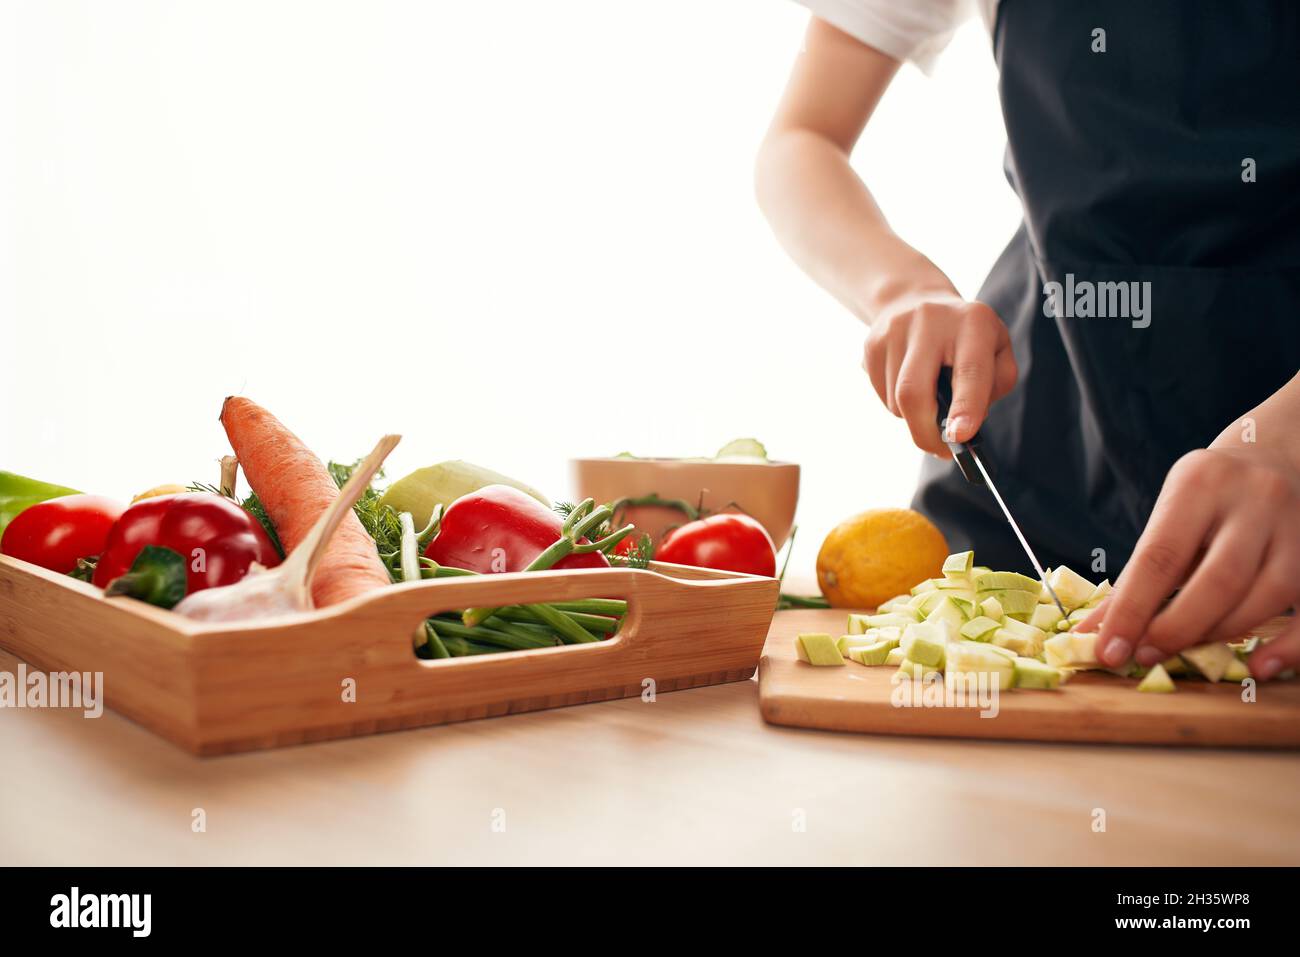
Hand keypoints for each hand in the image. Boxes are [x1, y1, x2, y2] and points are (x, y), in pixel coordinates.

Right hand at [863, 295, 1016, 455]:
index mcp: (973, 322)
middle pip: (914, 392)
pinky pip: (882, 395)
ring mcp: (894, 332)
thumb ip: (995, 386)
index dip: (966, 407)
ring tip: (929, 398)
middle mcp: (930, 321)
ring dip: (914, 416)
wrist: (915, 298)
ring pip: (896, 401)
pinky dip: (899, 404)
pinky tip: (910, 384)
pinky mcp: (871, 345)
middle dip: (925, 432)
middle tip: (940, 450)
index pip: (969, 371)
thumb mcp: (997, 350)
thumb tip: (964, 425)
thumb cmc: (966, 335)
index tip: (960, 437)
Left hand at [1081, 448, 1299, 679]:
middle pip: (1218, 580)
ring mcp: (1296, 525)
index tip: (1109, 649)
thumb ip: (1136, 575)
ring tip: (1186, 650)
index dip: (1131, 609)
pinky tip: (1259, 667)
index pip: (1160, 556)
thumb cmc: (1208, 497)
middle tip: (1146, 655)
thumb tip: (1093, 632)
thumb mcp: (1168, 517)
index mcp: (1199, 484)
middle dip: (1177, 628)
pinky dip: (1288, 647)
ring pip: (1266, 596)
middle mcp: (1255, 499)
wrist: (1274, 456)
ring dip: (1221, 635)